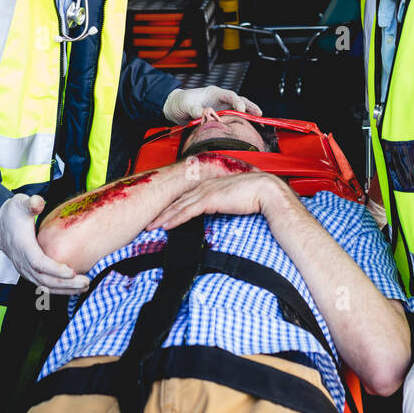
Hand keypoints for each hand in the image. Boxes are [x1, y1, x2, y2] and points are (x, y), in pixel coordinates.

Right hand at [0, 194, 89, 292]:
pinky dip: (58, 289)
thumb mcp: (20, 203)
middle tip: (85, 282)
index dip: (55, 270)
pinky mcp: (28, 272)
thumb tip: (38, 203)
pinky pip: (43, 285)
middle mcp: (23, 262)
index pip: (39, 263)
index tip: (72, 272)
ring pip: (44, 286)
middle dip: (66, 284)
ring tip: (83, 287)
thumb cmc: (12, 215)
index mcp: (23, 247)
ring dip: (64, 289)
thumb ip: (30, 203)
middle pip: (44, 280)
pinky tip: (72, 287)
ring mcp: (25, 269)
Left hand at [149, 170, 283, 229]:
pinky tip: (165, 226)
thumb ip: (224, 204)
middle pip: (177, 201)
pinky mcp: (209, 199)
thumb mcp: (234, 200)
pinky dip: (174, 219)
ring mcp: (206, 192)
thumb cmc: (254, 195)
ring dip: (163, 217)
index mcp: (210, 185)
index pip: (186, 197)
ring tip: (150, 227)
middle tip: (149, 222)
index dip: (172, 206)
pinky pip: (187, 211)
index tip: (162, 215)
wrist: (265, 190)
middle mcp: (205, 186)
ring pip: (178, 207)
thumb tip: (221, 214)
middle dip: (162, 212)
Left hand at [162, 85, 262, 123]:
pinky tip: (246, 130)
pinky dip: (240, 124)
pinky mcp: (218, 118)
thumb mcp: (186, 104)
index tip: (241, 109)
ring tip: (259, 122)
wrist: (174, 109)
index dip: (237, 101)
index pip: (230, 95)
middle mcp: (220, 100)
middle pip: (239, 102)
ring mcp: (220, 109)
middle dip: (250, 107)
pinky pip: (231, 120)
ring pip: (238, 111)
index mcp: (214, 93)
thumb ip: (195, 109)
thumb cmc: (180, 102)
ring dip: (248, 116)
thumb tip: (204, 114)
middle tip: (259, 114)